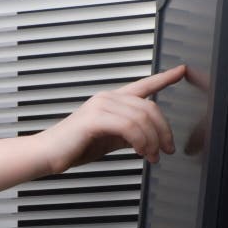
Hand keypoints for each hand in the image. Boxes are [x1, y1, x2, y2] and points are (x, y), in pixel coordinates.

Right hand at [38, 65, 186, 172]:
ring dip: (152, 140)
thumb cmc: (70, 148)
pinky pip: (129, 127)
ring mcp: (100, 106)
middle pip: (149, 107)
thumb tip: (146, 139)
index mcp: (109, 101)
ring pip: (142, 118)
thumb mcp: (107, 141)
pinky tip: (140, 152)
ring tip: (152, 156)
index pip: (142, 85)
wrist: (45, 155)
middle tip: (166, 149)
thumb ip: (127, 135)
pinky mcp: (95, 119)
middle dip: (163, 130)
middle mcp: (106, 99)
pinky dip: (140, 141)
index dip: (164, 77)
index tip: (181, 71)